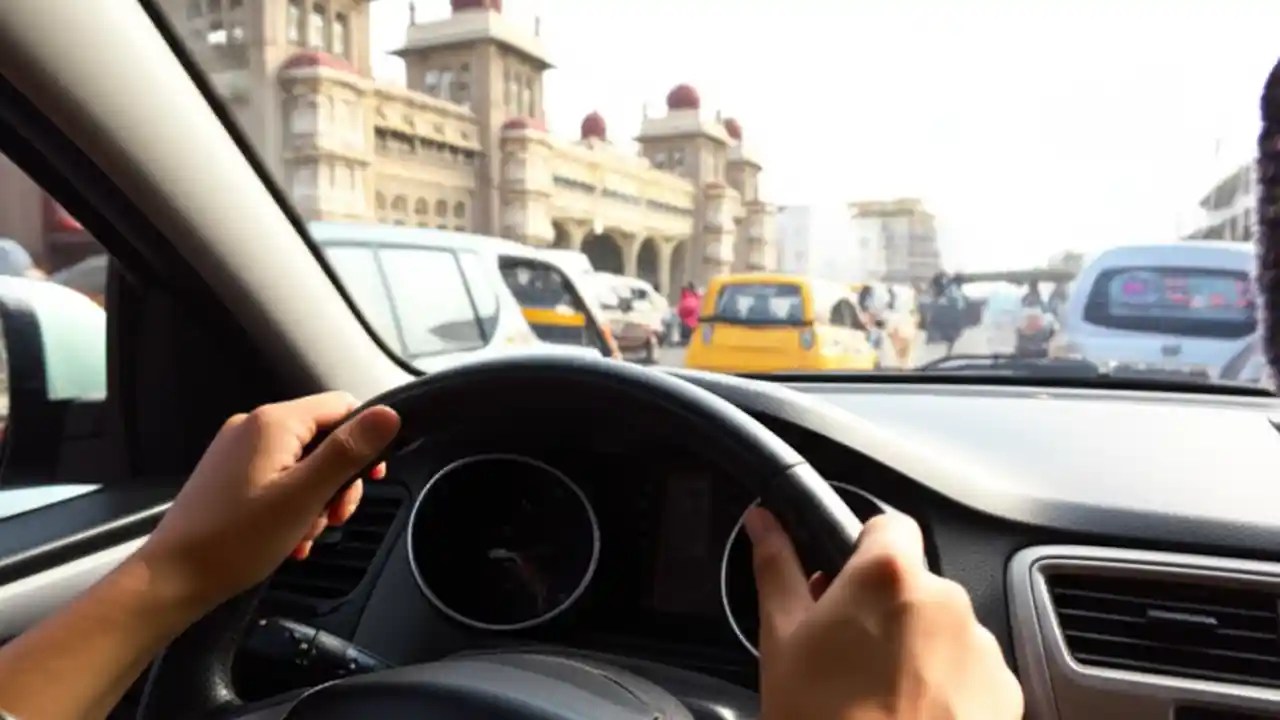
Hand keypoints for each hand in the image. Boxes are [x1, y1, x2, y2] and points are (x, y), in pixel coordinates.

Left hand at [135, 392, 400, 611]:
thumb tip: (389, 415)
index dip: (365, 442)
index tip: (370, 480)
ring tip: (304, 534)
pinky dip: (292, 506)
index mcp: (273, 422)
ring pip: (303, 463)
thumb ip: (348, 452)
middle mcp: (252, 427)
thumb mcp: (305, 495)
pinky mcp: (229, 475)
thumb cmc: (235, 540)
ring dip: (316, 500)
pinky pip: (279, 479)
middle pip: (323, 438)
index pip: (343, 406)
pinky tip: (287, 536)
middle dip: (338, 480)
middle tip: (335, 518)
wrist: (173, 578)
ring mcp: (238, 451)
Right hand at [746, 509, 1022, 719]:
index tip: (844, 584)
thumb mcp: (782, 641)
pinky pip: (972, 671)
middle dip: (887, 608)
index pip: (889, 526)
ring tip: (882, 695)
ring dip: (919, 647)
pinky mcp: (1006, 692)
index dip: (864, 550)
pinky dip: (949, 686)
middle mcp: (946, 600)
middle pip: (915, 583)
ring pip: (944, 629)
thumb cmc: (820, 717)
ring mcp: (982, 647)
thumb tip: (763, 521)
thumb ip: (776, 568)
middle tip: (849, 652)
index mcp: (888, 576)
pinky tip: (915, 716)